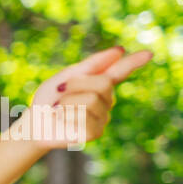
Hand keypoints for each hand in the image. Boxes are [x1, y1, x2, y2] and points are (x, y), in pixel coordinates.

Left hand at [18, 46, 152, 150]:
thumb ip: (91, 65)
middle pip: (104, 83)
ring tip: (59, 109)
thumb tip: (119, 50)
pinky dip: (66, 115)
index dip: (134, 62)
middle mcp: (105, 100)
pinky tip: (61, 120)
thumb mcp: (65, 77)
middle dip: (77, 84)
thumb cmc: (49, 99)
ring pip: (92, 100)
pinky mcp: (94, 133)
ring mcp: (102, 117)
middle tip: (61, 92)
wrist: (33, 123)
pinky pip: (85, 117)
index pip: (120, 71)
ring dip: (68, 101)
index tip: (149, 53)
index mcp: (99, 83)